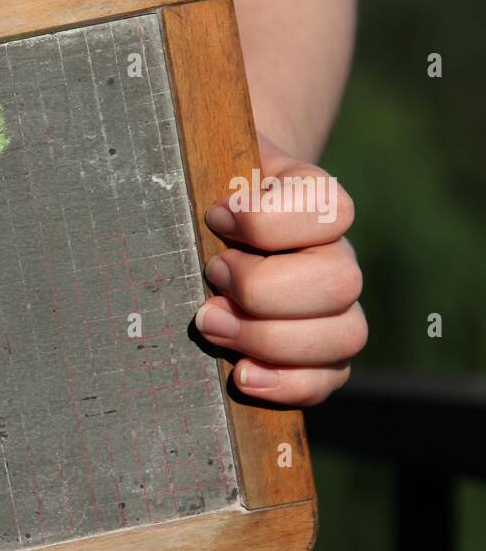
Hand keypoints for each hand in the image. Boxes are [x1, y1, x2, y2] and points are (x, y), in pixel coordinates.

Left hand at [195, 134, 365, 405]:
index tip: (215, 216)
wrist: (212, 228)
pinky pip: (328, 379)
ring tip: (211, 324)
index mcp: (316, 205)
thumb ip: (212, 171)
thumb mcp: (209, 167)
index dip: (267, 220)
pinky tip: (240, 375)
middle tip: (210, 277)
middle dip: (262, 289)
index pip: (329, 211)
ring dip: (269, 338)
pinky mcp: (318, 355)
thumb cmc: (207, 194)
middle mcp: (336, 257)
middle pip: (339, 282)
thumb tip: (207, 200)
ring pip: (344, 335)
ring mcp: (334, 309)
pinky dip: (287, 384)